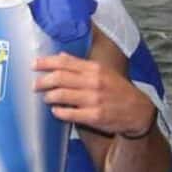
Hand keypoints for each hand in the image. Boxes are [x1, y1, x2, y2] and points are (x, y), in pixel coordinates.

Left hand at [33, 53, 155, 137]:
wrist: (138, 111)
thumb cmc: (118, 90)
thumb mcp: (103, 72)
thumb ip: (81, 65)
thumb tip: (60, 55)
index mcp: (95, 69)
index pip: (65, 62)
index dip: (46, 62)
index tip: (33, 64)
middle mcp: (93, 82)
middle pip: (59, 78)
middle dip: (43, 81)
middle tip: (35, 85)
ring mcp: (94, 99)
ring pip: (61, 95)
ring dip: (49, 96)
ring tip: (46, 98)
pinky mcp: (94, 116)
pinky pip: (69, 113)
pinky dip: (58, 112)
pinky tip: (56, 111)